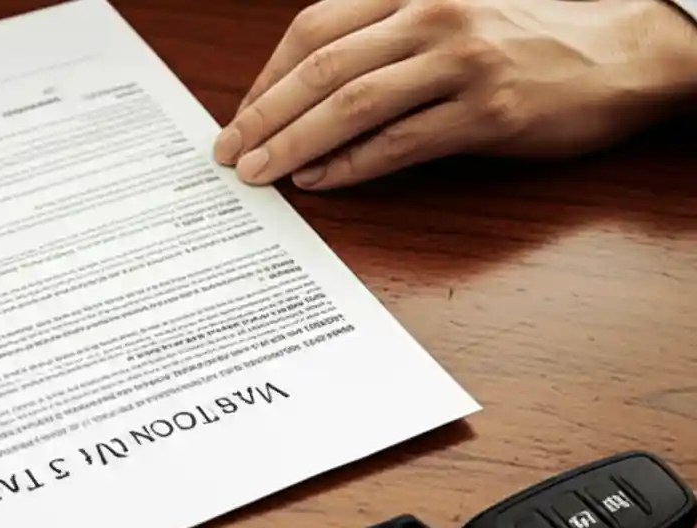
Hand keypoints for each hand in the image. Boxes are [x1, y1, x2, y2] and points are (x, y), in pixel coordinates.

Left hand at [213, 0, 696, 189]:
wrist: (627, 50)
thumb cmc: (531, 37)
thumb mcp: (452, 15)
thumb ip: (386, 40)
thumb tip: (310, 95)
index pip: (314, 28)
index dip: (267, 75)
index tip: (242, 113)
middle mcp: (432, 16)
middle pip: (321, 67)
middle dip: (263, 114)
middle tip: (229, 151)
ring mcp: (460, 63)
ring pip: (351, 105)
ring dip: (293, 144)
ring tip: (258, 172)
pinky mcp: (487, 112)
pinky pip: (400, 144)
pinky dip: (352, 166)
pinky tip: (320, 182)